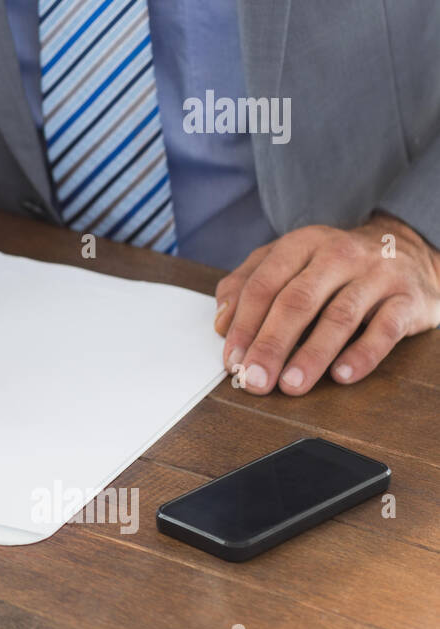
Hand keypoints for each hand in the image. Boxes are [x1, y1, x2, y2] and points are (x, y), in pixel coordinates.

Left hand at [214, 213, 439, 394]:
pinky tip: (342, 375)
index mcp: (301, 244)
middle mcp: (338, 255)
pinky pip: (385, 329)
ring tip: (291, 384)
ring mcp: (377, 275)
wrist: (405, 250)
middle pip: (297, 301)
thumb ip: (245, 285)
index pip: (264, 285)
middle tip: (254, 379)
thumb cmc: (331, 265)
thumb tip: (220, 323)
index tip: (232, 360)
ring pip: (339, 317)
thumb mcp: (285, 262)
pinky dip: (362, 354)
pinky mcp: (408, 299)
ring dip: (312, 355)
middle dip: (271, 345)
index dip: (244, 325)